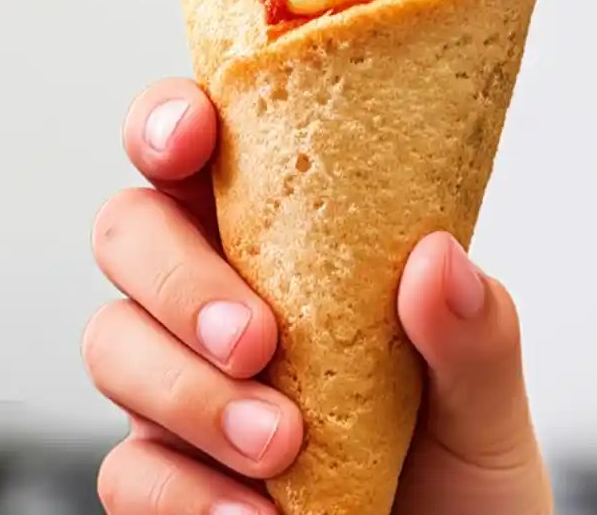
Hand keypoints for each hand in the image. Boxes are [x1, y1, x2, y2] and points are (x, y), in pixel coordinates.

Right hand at [82, 79, 551, 514]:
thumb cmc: (456, 477)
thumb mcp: (486, 405)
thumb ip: (471, 334)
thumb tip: (440, 260)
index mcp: (278, 243)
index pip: (196, 149)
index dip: (170, 120)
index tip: (196, 134)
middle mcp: (209, 300)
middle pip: (127, 231)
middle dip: (177, 276)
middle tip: (256, 339)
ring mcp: (173, 387)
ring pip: (110, 344)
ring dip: (187, 391)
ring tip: (279, 443)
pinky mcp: (161, 477)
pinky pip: (127, 470)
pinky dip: (184, 494)